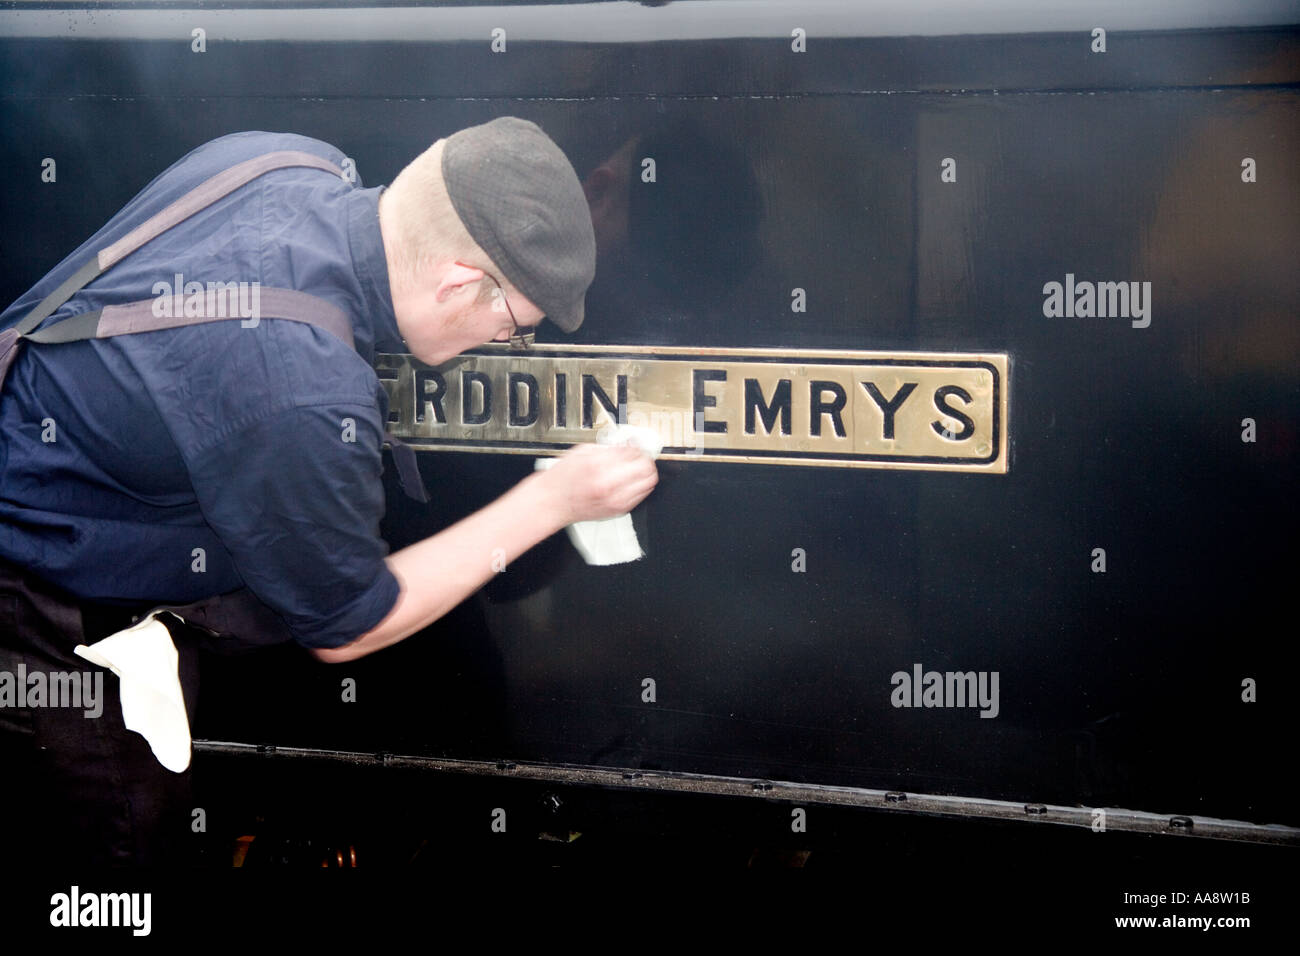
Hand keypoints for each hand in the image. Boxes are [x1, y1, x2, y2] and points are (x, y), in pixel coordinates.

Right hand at [536, 442, 658, 524]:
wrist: (553, 501)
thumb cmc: (563, 478)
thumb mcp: (582, 451)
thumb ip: (608, 447)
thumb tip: (627, 444)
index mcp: (599, 466)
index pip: (633, 452)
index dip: (637, 444)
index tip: (635, 442)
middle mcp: (609, 484)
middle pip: (646, 467)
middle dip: (645, 458)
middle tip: (640, 454)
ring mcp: (616, 500)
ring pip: (648, 482)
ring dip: (645, 471)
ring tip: (636, 466)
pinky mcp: (618, 510)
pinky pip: (641, 495)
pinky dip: (640, 485)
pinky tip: (630, 480)